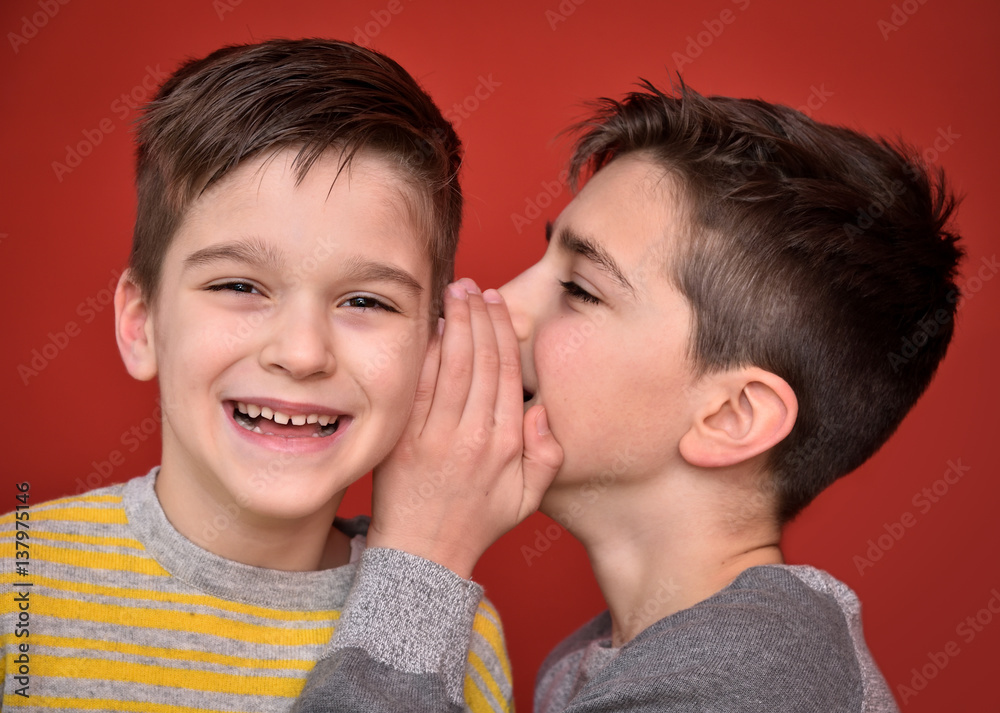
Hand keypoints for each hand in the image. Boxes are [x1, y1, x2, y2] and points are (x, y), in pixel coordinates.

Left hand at [368, 278, 562, 578]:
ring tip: (454, 293)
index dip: (503, 332)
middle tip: (474, 287)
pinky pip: (418, 387)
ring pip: (451, 367)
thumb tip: (542, 412)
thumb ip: (546, 457)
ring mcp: (436, 438)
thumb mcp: (526, 500)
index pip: (507, 373)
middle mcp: (474, 436)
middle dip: (478, 316)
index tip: (498, 305)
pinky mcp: (404, 441)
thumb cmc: (475, 524)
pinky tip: (428, 329)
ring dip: (454, 324)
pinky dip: (425, 354)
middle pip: (481, 361)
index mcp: (505, 445)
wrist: (423, 555)